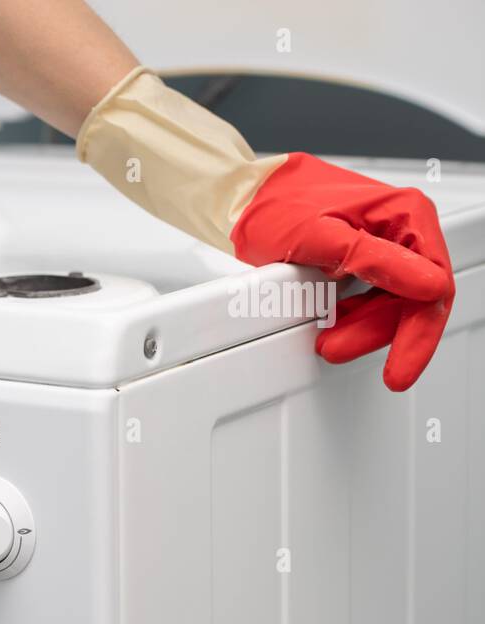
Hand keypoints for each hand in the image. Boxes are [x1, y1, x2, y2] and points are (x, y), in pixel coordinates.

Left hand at [230, 154, 453, 391]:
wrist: (244, 200)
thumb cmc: (274, 207)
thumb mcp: (322, 237)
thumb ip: (376, 261)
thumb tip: (429, 285)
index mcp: (405, 214)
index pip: (433, 285)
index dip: (418, 333)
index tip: (400, 369)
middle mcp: (402, 226)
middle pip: (412, 299)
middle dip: (375, 333)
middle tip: (335, 349)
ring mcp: (385, 243)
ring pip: (391, 303)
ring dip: (361, 329)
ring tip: (326, 340)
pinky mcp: (366, 257)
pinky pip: (373, 297)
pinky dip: (354, 317)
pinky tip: (332, 323)